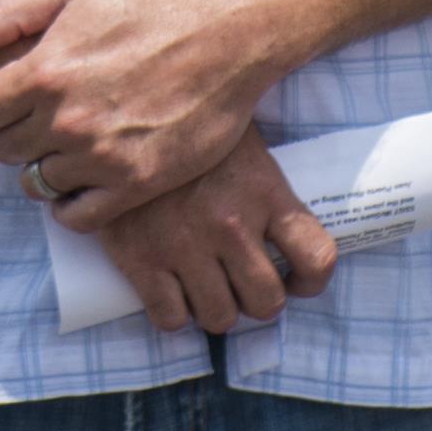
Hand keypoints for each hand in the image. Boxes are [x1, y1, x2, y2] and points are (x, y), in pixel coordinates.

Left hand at [0, 0, 280, 223]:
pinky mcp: (136, 183)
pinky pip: (76, 216)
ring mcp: (100, 155)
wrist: (226, 36)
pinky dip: (73, 204)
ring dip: (49, 168)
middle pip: (5, 153)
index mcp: (44, 70)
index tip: (15, 103)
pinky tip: (88, 179)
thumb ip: (9, 14)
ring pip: (38, 184)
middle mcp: (66, 118)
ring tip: (74, 146)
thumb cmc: (152, 4)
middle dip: (19, 138)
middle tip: (48, 122)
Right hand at [93, 129, 338, 335]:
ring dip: (216, 308)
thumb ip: (263, 181)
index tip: (296, 281)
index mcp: (263, 189)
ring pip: (220, 317)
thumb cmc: (185, 125)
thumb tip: (282, 228)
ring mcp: (184, 244)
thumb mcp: (237, 137)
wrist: (116, 111)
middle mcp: (230, 223)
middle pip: (267, 302)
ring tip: (206, 285)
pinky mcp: (139, 258)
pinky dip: (174, 313)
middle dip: (257, 300)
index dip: (311, 282)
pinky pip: (170, 319)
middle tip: (242, 283)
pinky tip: (172, 291)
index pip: (316, 257)